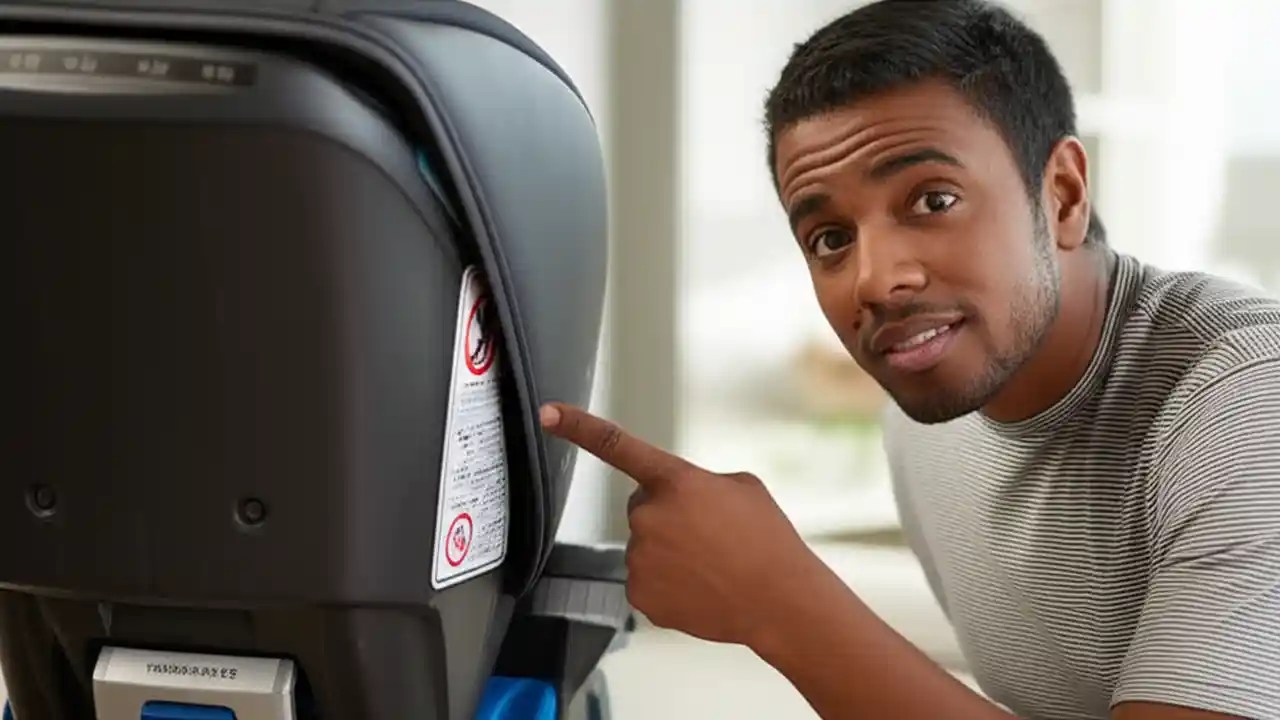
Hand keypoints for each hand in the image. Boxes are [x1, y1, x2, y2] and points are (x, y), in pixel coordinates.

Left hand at [540, 402, 821, 646]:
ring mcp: (639, 558)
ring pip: (645, 544)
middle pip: (643, 506)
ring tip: (711, 563)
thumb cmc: (767, 539)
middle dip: (669, 515)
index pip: (614, 445)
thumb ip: (696, 482)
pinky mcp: (638, 594)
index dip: (577, 426)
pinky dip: (668, 582)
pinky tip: (699, 586)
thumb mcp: (740, 487)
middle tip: (710, 534)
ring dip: (670, 550)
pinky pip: (645, 578)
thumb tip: (675, 500)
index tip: (547, 412)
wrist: (779, 600)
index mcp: (674, 480)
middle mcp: (648, 516)